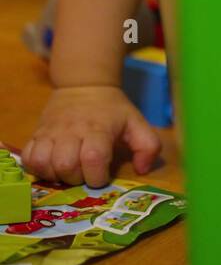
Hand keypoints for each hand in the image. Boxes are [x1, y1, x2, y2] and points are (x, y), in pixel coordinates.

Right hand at [21, 86, 161, 189]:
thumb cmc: (112, 110)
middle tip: (83, 173)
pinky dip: (36, 168)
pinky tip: (50, 165)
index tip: (102, 176)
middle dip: (76, 178)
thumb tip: (142, 170)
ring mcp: (51, 132)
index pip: (94, 158)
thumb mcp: (136, 122)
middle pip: (66, 165)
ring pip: (44, 163)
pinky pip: (28, 158)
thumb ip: (148, 146)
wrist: (84, 85)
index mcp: (99, 129)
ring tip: (66, 171)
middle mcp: (72, 131)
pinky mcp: (37, 134)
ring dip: (54, 175)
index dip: (98, 176)